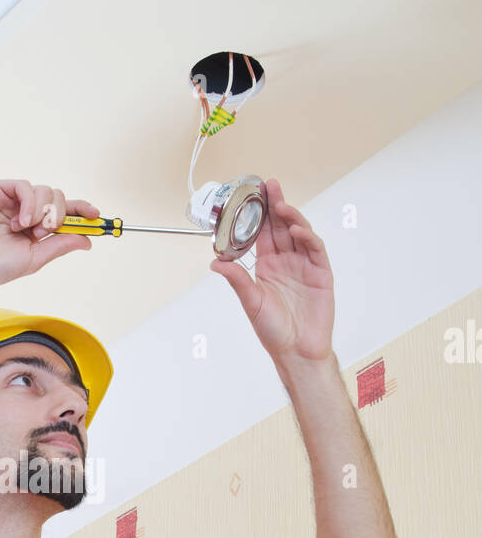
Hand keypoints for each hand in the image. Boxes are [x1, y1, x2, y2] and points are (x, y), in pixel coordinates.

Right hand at [0, 179, 96, 289]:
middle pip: (60, 199)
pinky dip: (29, 203)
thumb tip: (87, 239)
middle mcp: (28, 211)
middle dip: (60, 216)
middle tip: (43, 232)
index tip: (97, 216)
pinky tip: (19, 221)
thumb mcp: (35, 258)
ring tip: (24, 229)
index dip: (82, 212)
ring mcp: (14, 199)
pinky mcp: (0, 189)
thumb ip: (60, 245)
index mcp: (36, 228)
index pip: (66, 214)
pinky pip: (27, 186)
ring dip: (42, 213)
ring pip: (47, 191)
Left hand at [209, 178, 334, 362]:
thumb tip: (215, 262)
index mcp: (268, 266)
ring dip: (291, 217)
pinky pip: (315, 251)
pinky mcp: (321, 274)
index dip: (260, 213)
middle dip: (276, 204)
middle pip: (281, 226)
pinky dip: (308, 238)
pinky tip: (297, 230)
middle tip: (270, 185)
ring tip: (282, 204)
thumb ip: (237, 280)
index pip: (263, 233)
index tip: (254, 194)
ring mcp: (305, 266)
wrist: (298, 352)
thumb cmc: (274, 332)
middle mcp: (286, 262)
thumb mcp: (251, 303)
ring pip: (299, 234)